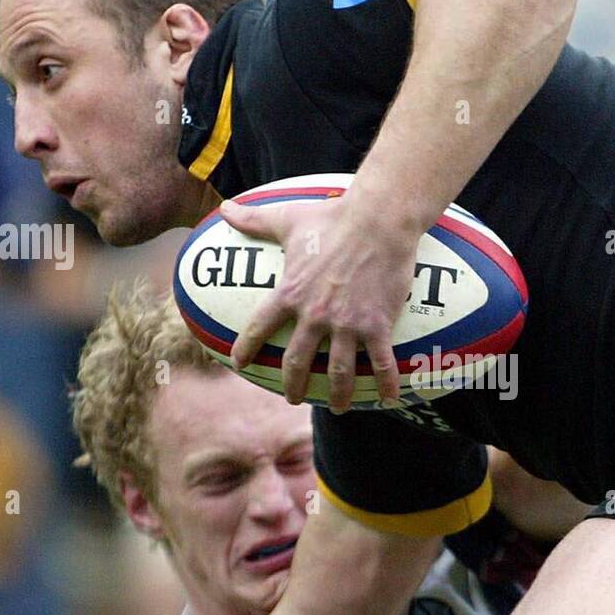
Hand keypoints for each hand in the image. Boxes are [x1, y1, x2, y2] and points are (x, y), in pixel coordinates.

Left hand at [221, 192, 419, 411]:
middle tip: (293, 398)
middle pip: (297, 362)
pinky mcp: (376, 326)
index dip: (246, 348)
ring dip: (337, 394)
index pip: (259, 327)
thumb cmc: (333, 216)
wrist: (378, 220)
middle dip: (293, 385)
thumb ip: (255, 220)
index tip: (239, 363)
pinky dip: (385, 385)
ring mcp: (346, 324)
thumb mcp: (288, 218)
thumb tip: (225, 208)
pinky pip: (380, 364)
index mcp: (290, 293)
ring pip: (338, 372)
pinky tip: (389, 399)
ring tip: (337, 406)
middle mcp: (314, 315)